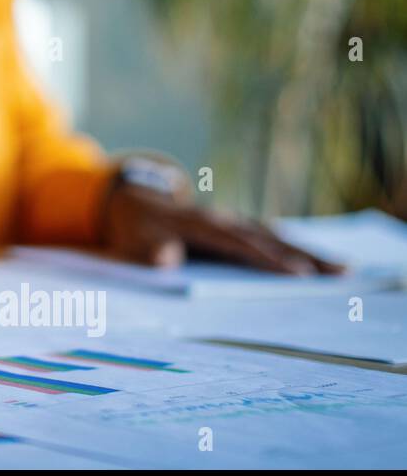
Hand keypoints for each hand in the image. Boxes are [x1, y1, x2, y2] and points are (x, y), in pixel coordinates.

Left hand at [99, 182, 343, 274]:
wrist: (131, 200)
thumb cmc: (134, 227)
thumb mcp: (132, 240)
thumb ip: (147, 250)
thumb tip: (167, 259)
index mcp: (199, 224)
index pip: (240, 244)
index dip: (268, 259)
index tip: (298, 275)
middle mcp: (222, 219)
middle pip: (269, 238)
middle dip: (305, 255)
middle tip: (342, 271)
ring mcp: (231, 221)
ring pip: (276, 237)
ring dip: (308, 252)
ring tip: (344, 268)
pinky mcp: (235, 227)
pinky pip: (270, 237)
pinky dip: (294, 247)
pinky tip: (318, 259)